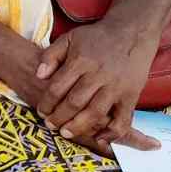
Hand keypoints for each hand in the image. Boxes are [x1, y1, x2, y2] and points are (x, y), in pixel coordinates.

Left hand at [33, 21, 161, 153]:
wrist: (132, 32)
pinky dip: (111, 133)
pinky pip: (121, 119)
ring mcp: (115, 87)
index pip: (58, 87)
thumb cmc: (97, 37)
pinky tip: (99, 139)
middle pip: (74, 102)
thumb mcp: (70, 38)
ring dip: (78, 126)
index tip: (41, 111)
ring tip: (66, 133)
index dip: (47, 102)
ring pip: (94, 113)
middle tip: (50, 125)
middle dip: (59, 117)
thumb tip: (39, 75)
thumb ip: (51, 55)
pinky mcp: (131, 95)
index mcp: (80, 61)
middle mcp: (98, 75)